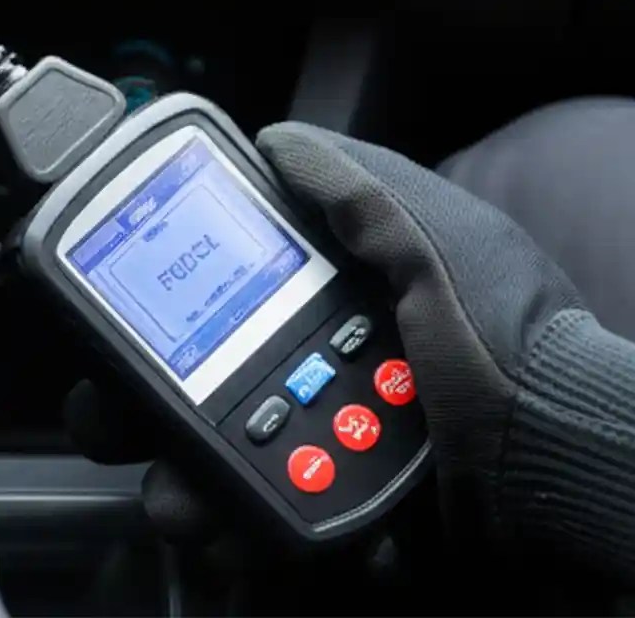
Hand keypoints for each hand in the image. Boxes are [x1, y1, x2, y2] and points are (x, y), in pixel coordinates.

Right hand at [69, 121, 593, 549]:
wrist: (558, 461)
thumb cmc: (508, 339)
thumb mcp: (436, 241)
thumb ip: (359, 193)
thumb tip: (278, 142)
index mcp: (328, 292)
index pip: (215, 286)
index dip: (156, 298)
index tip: (115, 311)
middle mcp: (312, 358)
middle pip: (190, 376)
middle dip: (135, 404)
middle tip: (115, 420)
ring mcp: (318, 431)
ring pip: (212, 454)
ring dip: (178, 477)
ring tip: (178, 500)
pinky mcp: (330, 495)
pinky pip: (262, 508)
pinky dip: (235, 520)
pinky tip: (229, 532)